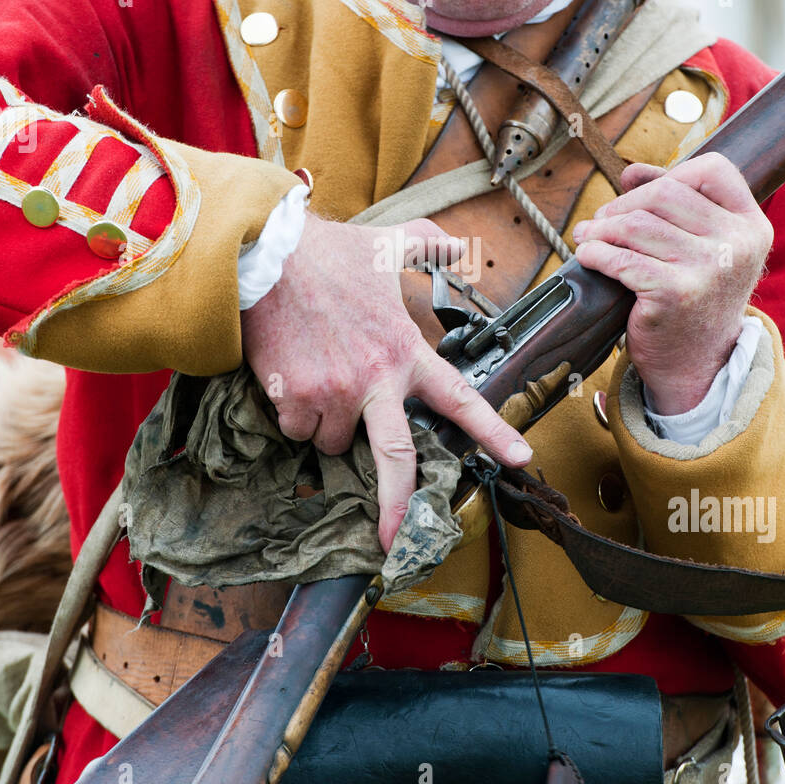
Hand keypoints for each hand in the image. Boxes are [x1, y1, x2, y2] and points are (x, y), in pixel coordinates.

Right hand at [241, 213, 531, 551]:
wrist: (265, 253)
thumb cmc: (327, 251)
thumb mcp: (387, 244)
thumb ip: (430, 247)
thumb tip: (460, 243)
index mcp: (405, 351)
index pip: (458, 398)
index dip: (492, 431)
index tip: (518, 457)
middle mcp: (374, 379)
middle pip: (394, 459)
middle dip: (399, 507)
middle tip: (400, 540)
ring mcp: (332, 392)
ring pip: (331, 441)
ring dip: (326, 424)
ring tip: (318, 378)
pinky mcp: (292, 397)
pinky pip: (295, 429)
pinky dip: (291, 413)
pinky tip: (289, 377)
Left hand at [571, 154, 772, 412]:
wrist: (697, 366)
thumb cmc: (695, 301)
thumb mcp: (704, 250)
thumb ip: (678, 206)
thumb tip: (631, 171)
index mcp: (752, 226)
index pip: (713, 170)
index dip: (669, 174)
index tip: (636, 192)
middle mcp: (737, 244)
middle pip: (665, 193)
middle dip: (622, 204)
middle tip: (600, 222)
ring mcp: (709, 269)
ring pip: (637, 224)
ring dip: (601, 228)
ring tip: (588, 238)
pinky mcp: (676, 292)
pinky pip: (622, 258)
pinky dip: (596, 253)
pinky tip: (587, 257)